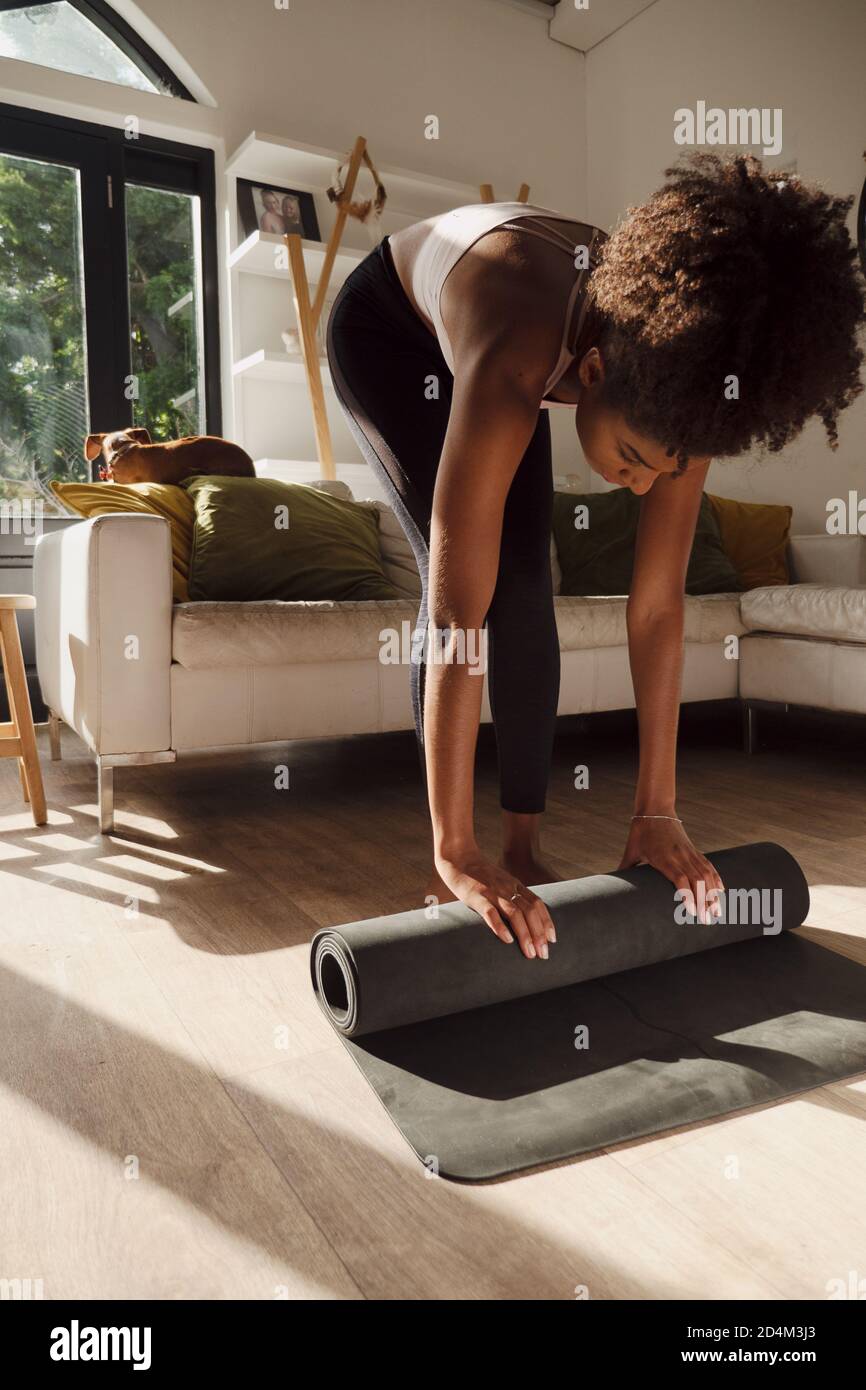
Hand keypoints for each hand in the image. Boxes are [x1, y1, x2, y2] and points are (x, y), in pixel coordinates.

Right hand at [434, 849, 556, 959]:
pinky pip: (490, 912)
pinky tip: (507, 940)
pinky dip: (500, 926)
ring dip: (525, 934)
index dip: (547, 922)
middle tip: (544, 954)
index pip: (537, 904)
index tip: (552, 940)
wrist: (457, 857)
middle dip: (539, 934)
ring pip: (515, 914)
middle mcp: (507, 888)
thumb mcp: (500, 881)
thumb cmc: (477, 874)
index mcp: (515, 885)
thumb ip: (511, 895)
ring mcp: (492, 892)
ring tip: (530, 953)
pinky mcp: (476, 896)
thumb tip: (522, 918)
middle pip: (530, 911)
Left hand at [618, 817, 723, 922]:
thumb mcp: (631, 849)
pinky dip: (716, 878)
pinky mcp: (694, 849)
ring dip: (713, 894)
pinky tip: (721, 891)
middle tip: (707, 921)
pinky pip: (708, 865)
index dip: (688, 896)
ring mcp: (689, 852)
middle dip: (704, 902)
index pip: (680, 879)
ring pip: (706, 875)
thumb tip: (612, 886)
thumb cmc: (641, 831)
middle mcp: (679, 856)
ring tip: (717, 912)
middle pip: (697, 881)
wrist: (656, 809)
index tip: (693, 912)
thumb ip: (625, 868)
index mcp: (663, 858)